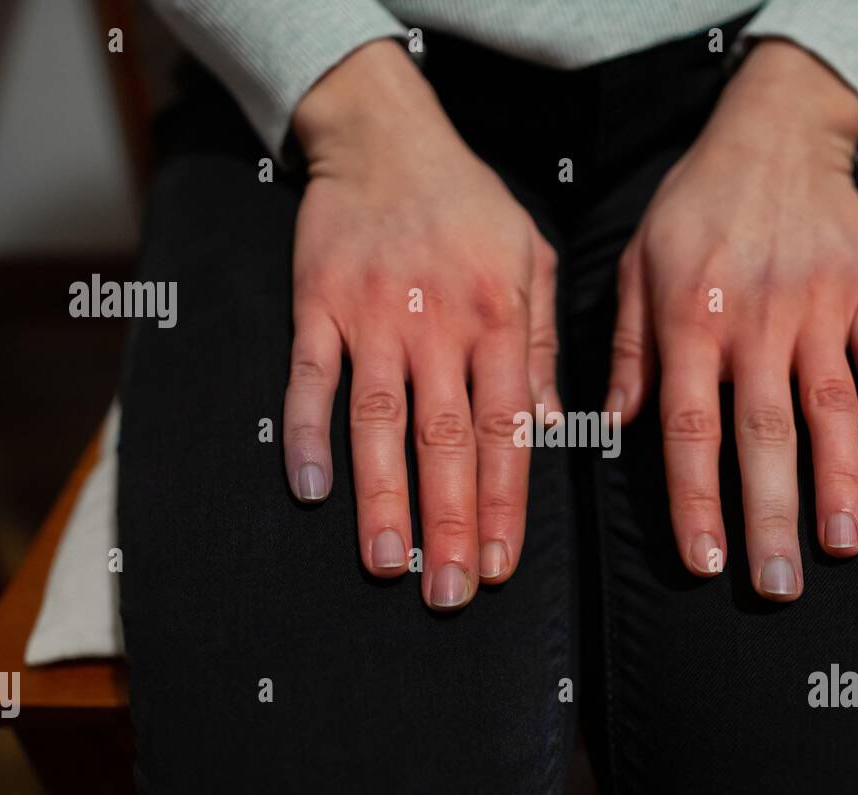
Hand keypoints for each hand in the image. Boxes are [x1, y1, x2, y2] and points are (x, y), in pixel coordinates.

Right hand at [286, 40, 559, 609]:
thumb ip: (540, 346)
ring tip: (388, 564)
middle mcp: (439, 325)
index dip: (503, 505)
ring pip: (378, 422)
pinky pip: (309, 378)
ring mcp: (373, 316)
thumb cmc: (470, 206)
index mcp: (501, 319)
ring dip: (382, 498)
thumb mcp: (533, 260)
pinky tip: (312, 490)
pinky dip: (308, 433)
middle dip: (450, 524)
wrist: (388, 137)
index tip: (498, 568)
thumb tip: (549, 428)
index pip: (505, 431)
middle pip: (444, 441)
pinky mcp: (318, 304)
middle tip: (447, 593)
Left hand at [605, 39, 857, 600]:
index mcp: (690, 321)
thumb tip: (611, 428)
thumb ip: (627, 351)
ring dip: (839, 482)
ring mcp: (819, 308)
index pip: (691, 428)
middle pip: (765, 434)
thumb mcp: (637, 265)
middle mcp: (756, 322)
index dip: (698, 500)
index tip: (707, 563)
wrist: (773, 133)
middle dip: (771, 515)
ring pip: (831, 409)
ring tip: (843, 545)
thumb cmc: (694, 206)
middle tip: (777, 585)